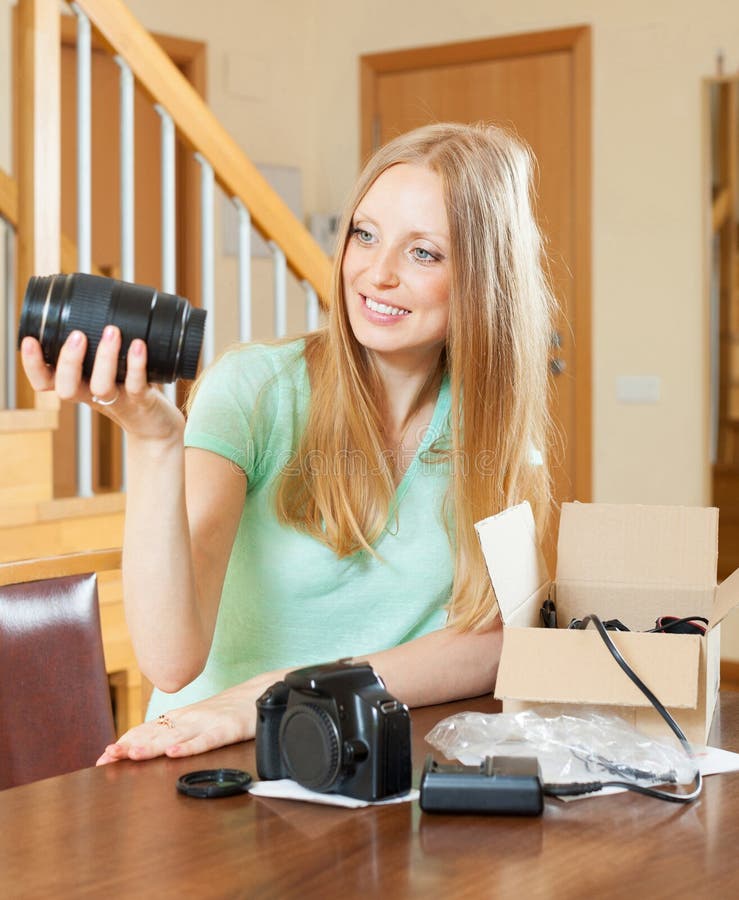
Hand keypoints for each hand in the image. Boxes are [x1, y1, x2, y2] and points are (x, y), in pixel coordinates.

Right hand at [20, 326, 183, 443]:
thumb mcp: (108, 367)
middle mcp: (92, 395)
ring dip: (105, 358)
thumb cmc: (129, 388)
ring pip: (101, 387)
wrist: (157, 424)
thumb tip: (94, 298)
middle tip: (77, 335)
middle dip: (68, 361)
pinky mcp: (141, 402)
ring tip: (112, 331)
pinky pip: (136, 385)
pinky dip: (136, 365)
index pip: (45, 381)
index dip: (33, 365)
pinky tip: (138, 345)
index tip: (30, 340)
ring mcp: (117, 400)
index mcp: (78, 384)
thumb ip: (97, 343)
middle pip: (66, 387)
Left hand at [96, 686, 255, 764]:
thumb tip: (150, 748)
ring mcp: (207, 722)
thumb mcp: (199, 720)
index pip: (148, 729)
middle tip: (107, 759)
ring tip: (132, 755)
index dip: (126, 742)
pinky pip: (206, 739)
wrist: (261, 692)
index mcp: (181, 717)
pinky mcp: (227, 728)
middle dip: (130, 746)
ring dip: (152, 746)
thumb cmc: (229, 709)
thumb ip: (177, 732)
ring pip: (175, 736)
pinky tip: (175, 753)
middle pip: (155, 733)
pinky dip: (190, 746)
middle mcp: (189, 718)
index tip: (104, 756)